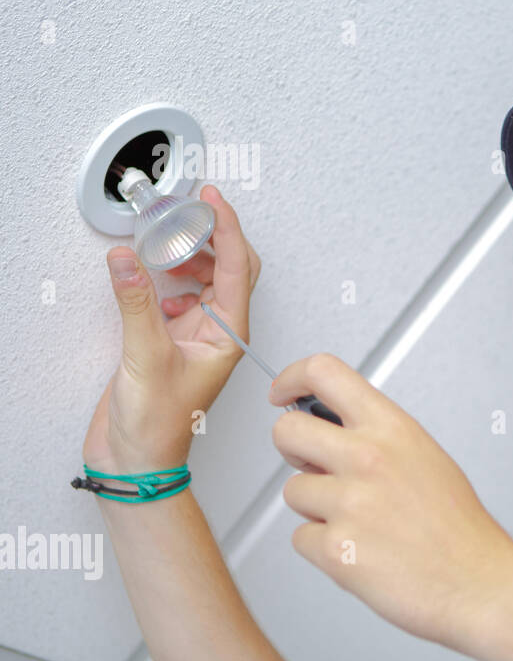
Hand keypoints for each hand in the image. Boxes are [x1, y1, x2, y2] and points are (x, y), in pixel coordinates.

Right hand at [82, 185, 261, 476]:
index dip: (226, 227)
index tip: (211, 199)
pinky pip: (180, 296)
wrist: (137, 461)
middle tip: (188, 208)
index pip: (236, 267)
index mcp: (230, 333)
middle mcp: (220, 331)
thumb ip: (135, 303)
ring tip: (167, 240)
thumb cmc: (157, 427)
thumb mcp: (145, 356)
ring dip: (190, 255)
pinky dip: (170, 278)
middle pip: (230, 267)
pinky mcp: (173, 340)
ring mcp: (199, 335)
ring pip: (205, 280)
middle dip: (212, 235)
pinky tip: (154, 280)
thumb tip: (127, 258)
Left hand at [268, 353, 512, 654]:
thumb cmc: (461, 531)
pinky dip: (324, 549)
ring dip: (316, 509)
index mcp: (393, 429)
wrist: (480, 584)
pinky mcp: (335, 548)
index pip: (324, 373)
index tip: (284, 393)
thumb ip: (381, 440)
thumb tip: (337, 434)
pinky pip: (300, 539)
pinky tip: (361, 551)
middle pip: (286, 431)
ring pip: (293, 492)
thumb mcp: (428, 459)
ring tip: (359, 523)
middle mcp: (367, 457)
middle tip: (312, 466)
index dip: (292, 379)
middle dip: (293, 451)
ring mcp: (349, 502)